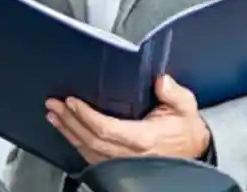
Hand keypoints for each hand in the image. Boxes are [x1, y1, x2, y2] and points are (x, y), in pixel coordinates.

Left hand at [46, 75, 210, 164]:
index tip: (72, 101)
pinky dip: (76, 143)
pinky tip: (67, 132)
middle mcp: (130, 154)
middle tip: (54, 103)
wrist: (193, 151)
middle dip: (69, 120)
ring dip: (68, 131)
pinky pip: (92, 157)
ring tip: (53, 115)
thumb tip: (161, 80)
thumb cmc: (186, 129)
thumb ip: (174, 93)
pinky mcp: (119, 166)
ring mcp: (123, 163)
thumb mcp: (186, 107)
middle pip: (91, 139)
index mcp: (145, 138)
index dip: (86, 116)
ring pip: (88, 150)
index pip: (107, 129)